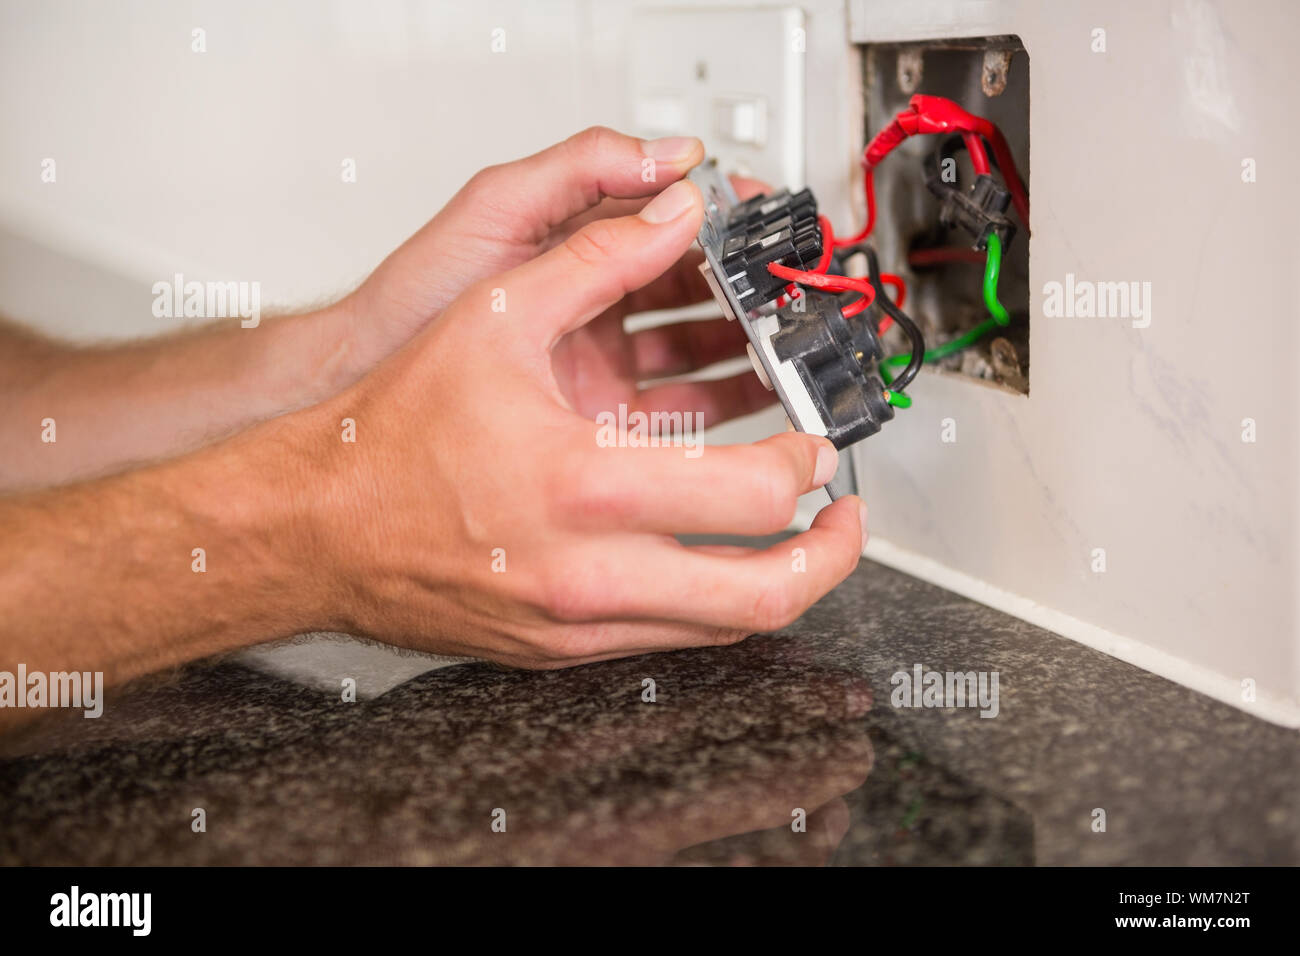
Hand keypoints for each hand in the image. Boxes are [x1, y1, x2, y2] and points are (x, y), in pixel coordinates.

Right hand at [291, 176, 868, 667]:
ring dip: (780, 586)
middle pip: (764, 595)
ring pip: (722, 630)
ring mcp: (576, 624)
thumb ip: (599, 260)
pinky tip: (708, 558)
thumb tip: (673, 217)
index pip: (751, 492)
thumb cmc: (392, 435)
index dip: (806, 464)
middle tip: (844, 519)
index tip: (813, 443)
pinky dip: (710, 602)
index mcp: (586, 484)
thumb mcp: (496, 318)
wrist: (315, 524)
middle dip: (830, 556)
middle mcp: (589, 571)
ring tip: (798, 541)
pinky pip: (668, 638)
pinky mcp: (559, 649)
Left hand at [339, 126, 771, 421]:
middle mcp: (598, 300)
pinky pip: (682, 407)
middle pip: (698, 286)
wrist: (369, 394)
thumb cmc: (414, 302)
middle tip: (788, 290)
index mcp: (579, 242)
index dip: (723, 216)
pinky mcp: (603, 416)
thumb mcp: (496, 211)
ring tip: (786, 343)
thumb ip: (581, 170)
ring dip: (748, 342)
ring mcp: (603, 360)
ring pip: (700, 346)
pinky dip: (725, 400)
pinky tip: (757, 396)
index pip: (672, 218)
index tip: (764, 220)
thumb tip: (672, 155)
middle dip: (750, 283)